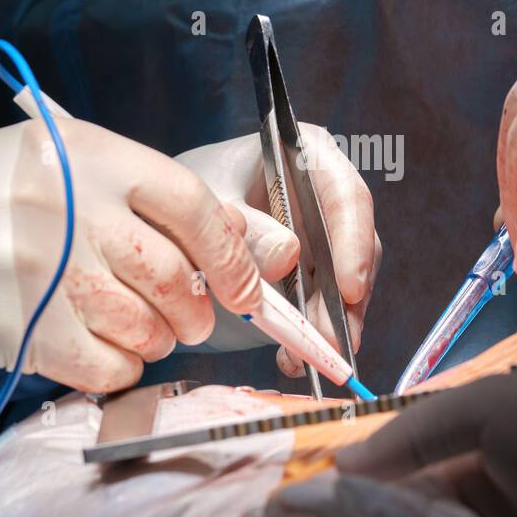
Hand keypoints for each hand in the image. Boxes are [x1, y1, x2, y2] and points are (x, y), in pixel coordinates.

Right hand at [0, 118, 263, 391]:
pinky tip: (106, 354)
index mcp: (90, 155)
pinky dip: (121, 368)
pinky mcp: (20, 329)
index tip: (243, 287)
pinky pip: (106, 365)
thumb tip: (249, 238)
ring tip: (145, 334)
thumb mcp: (68, 167)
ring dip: (158, 340)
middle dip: (196, 310)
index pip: (192, 203)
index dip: (231, 253)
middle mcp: (70, 208)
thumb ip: (154, 198)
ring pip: (145, 326)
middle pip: (172, 274)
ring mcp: (43, 271)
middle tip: (191, 319)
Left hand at [176, 125, 380, 376]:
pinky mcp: (309, 273)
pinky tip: (291, 359)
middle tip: (330, 339)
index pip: (346, 196)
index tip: (349, 288)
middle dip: (345, 299)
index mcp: (305, 156)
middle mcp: (321, 195)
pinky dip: (311, 335)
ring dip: (331, 324)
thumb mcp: (207, 204)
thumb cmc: (184, 197)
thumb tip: (289, 255)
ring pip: (344, 284)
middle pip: (353, 247)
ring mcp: (318, 236)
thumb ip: (243, 227)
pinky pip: (321, 306)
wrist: (162, 223)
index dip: (353, 242)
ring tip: (307, 357)